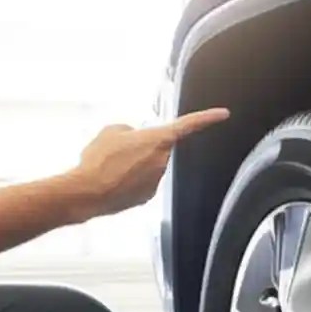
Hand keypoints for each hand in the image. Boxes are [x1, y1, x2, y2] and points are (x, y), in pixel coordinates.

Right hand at [73, 107, 229, 216]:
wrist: (86, 192)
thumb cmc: (98, 159)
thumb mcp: (110, 131)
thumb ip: (128, 129)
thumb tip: (132, 136)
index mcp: (157, 140)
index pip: (188, 125)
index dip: (207, 118)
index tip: (223, 114)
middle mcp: (162, 161)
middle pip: (157, 148)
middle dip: (142, 148)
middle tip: (118, 151)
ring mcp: (155, 181)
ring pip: (148, 166)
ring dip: (134, 165)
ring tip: (110, 168)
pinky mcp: (146, 197)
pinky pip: (141, 182)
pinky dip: (129, 181)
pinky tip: (112, 181)